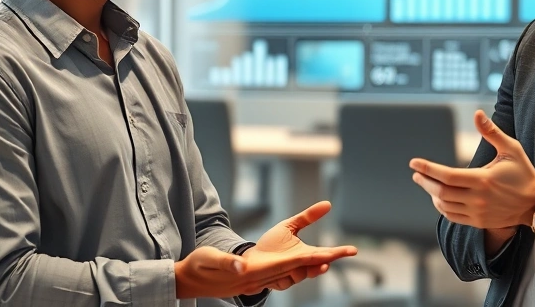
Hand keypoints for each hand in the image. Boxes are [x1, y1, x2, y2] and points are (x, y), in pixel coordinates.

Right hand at [174, 245, 323, 298]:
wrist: (188, 281)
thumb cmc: (197, 268)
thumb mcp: (208, 261)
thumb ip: (226, 263)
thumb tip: (242, 265)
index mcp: (252, 272)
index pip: (287, 264)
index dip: (309, 259)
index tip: (329, 254)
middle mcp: (258, 280)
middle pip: (295, 271)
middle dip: (319, 263)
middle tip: (346, 252)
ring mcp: (256, 282)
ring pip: (289, 274)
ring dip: (310, 267)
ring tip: (332, 256)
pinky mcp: (253, 280)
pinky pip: (279, 275)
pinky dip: (295, 270)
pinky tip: (302, 265)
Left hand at [242, 201, 357, 291]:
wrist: (251, 260)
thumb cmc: (271, 245)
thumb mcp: (290, 226)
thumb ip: (308, 217)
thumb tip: (328, 204)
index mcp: (307, 253)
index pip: (327, 253)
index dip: (340, 252)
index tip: (353, 250)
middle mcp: (303, 265)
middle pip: (320, 264)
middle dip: (327, 260)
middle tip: (335, 257)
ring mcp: (293, 274)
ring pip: (306, 272)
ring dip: (310, 268)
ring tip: (313, 260)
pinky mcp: (282, 281)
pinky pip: (290, 279)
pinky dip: (291, 275)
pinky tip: (287, 270)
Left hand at [410, 110, 534, 229]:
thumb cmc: (523, 173)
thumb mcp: (511, 149)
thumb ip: (491, 132)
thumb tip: (477, 114)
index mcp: (483, 179)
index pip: (447, 175)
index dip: (427, 169)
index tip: (414, 163)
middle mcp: (478, 198)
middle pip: (441, 192)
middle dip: (425, 181)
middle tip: (416, 174)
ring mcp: (478, 213)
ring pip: (444, 206)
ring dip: (432, 194)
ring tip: (427, 184)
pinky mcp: (479, 222)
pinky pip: (452, 217)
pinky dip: (442, 207)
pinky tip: (439, 198)